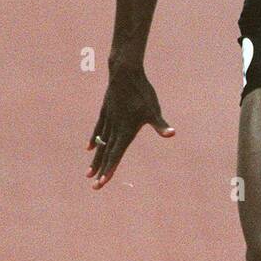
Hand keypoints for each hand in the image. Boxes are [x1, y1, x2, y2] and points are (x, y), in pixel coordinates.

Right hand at [87, 65, 173, 188]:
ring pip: (100, 144)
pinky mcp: (106, 112)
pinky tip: (89, 147)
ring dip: (96, 159)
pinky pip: (98, 129)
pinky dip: (95, 139)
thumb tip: (171, 133)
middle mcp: (114, 128)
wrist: (125, 74)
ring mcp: (108, 120)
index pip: (116, 154)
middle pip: (107, 153)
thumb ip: (160, 125)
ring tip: (88, 173)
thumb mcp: (153, 110)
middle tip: (94, 186)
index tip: (102, 182)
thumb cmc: (142, 92)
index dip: (110, 169)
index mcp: (126, 130)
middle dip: (101, 170)